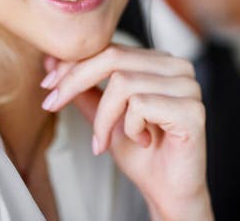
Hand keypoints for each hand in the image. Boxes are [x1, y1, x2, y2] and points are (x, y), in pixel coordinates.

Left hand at [40, 46, 212, 220]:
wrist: (168, 191)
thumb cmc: (142, 155)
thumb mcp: (105, 116)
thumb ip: (85, 89)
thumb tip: (52, 61)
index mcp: (160, 62)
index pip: (111, 48)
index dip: (74, 65)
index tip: (48, 86)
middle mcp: (178, 67)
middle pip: (114, 58)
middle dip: (75, 82)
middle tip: (53, 104)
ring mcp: (188, 86)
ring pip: (123, 82)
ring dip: (103, 118)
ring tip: (105, 140)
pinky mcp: (192, 110)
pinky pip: (140, 105)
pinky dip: (129, 128)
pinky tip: (142, 141)